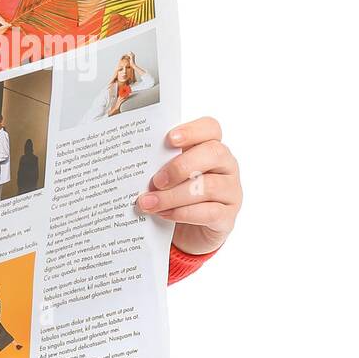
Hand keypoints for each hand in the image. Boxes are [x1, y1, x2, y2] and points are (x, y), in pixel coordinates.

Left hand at [136, 117, 240, 255]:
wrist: (185, 229)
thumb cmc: (172, 191)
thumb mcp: (165, 171)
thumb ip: (156, 160)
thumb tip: (127, 155)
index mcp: (209, 146)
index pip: (211, 128)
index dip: (192, 130)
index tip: (169, 139)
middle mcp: (226, 165)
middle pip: (214, 153)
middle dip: (180, 166)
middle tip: (155, 181)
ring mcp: (231, 191)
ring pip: (209, 186)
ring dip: (174, 195)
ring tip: (149, 202)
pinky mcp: (228, 217)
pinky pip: (210, 212)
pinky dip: (183, 213)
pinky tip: (163, 214)